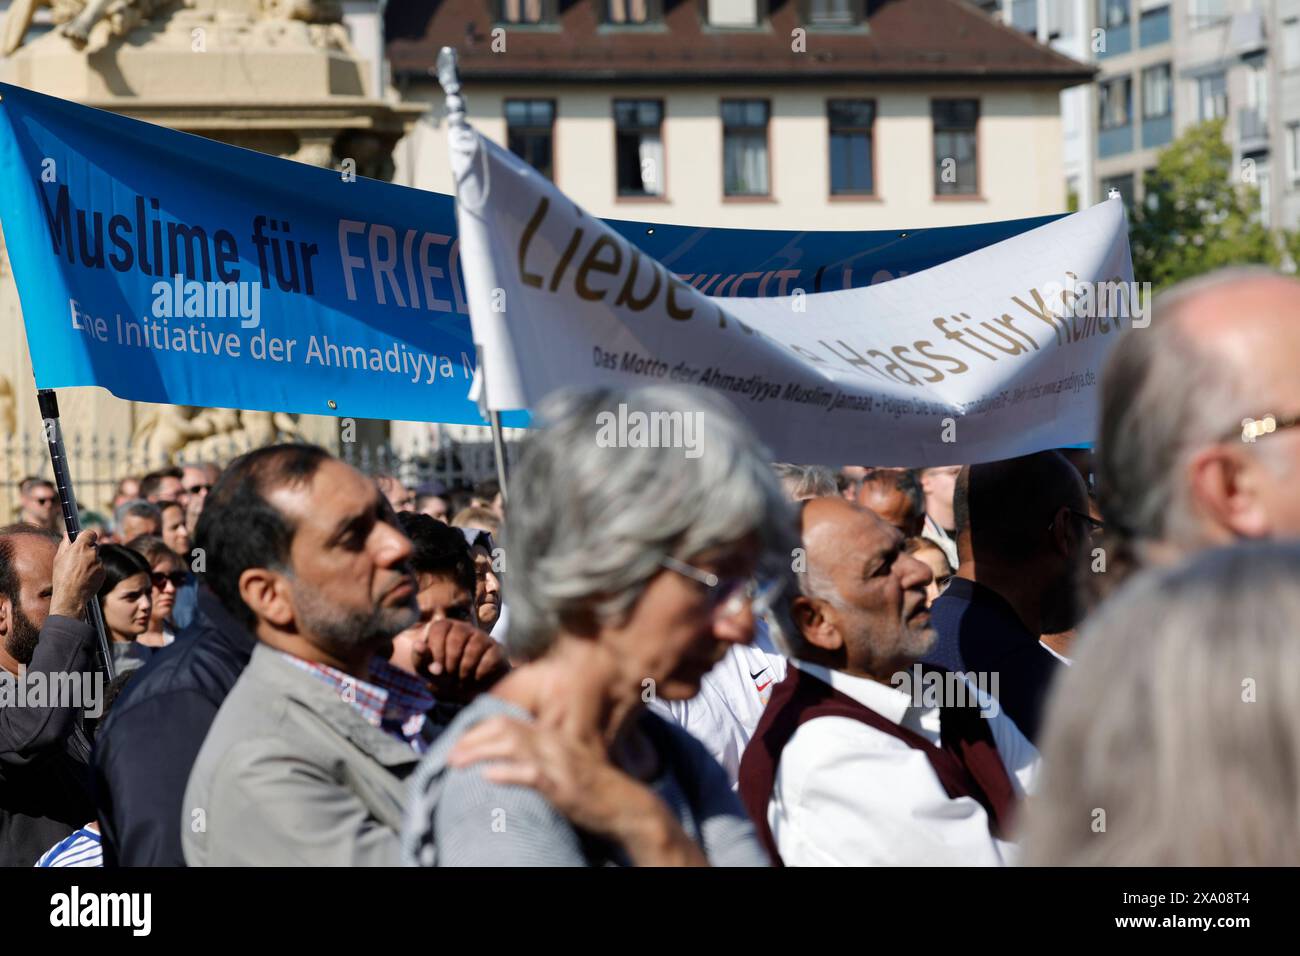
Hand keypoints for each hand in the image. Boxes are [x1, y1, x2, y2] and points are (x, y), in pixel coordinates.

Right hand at [49, 531, 103, 619]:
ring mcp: (99, 563)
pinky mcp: (103, 572)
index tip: (84, 539)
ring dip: (91, 562)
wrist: (71, 596)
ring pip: (96, 558)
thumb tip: (67, 534)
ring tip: (79, 573)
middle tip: (78, 560)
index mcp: (80, 547)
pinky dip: (94, 571)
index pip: (90, 533)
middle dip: (88, 551)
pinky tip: (85, 578)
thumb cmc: (61, 577)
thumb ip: (65, 544)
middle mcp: (92, 553)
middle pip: (94, 546)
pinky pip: (100, 568)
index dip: (87, 536)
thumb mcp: (59, 559)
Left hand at [418, 619, 508, 702]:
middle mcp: (465, 628)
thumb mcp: (429, 672)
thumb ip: (420, 659)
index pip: (439, 628)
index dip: (436, 650)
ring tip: (461, 679)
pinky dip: (478, 674)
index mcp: (446, 628)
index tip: (436, 668)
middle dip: (450, 662)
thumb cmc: (447, 677)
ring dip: (464, 670)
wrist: (473, 692)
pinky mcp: (497, 650)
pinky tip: (475, 678)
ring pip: (473, 647)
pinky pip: (488, 659)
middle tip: (450, 676)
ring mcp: (483, 638)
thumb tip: (418, 645)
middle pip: (456, 637)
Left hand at [448, 716, 706, 865]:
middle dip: (473, 738)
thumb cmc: (594, 788)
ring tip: (456, 762)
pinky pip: (531, 774)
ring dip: (480, 752)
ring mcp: (559, 763)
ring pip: (512, 745)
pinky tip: (489, 776)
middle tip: (448, 753)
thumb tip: (503, 761)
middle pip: (505, 728)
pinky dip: (507, 773)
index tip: (458, 741)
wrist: (626, 805)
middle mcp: (554, 742)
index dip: (479, 728)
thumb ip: (539, 756)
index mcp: (553, 736)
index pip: (509, 721)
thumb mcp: (565, 763)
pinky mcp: (563, 785)